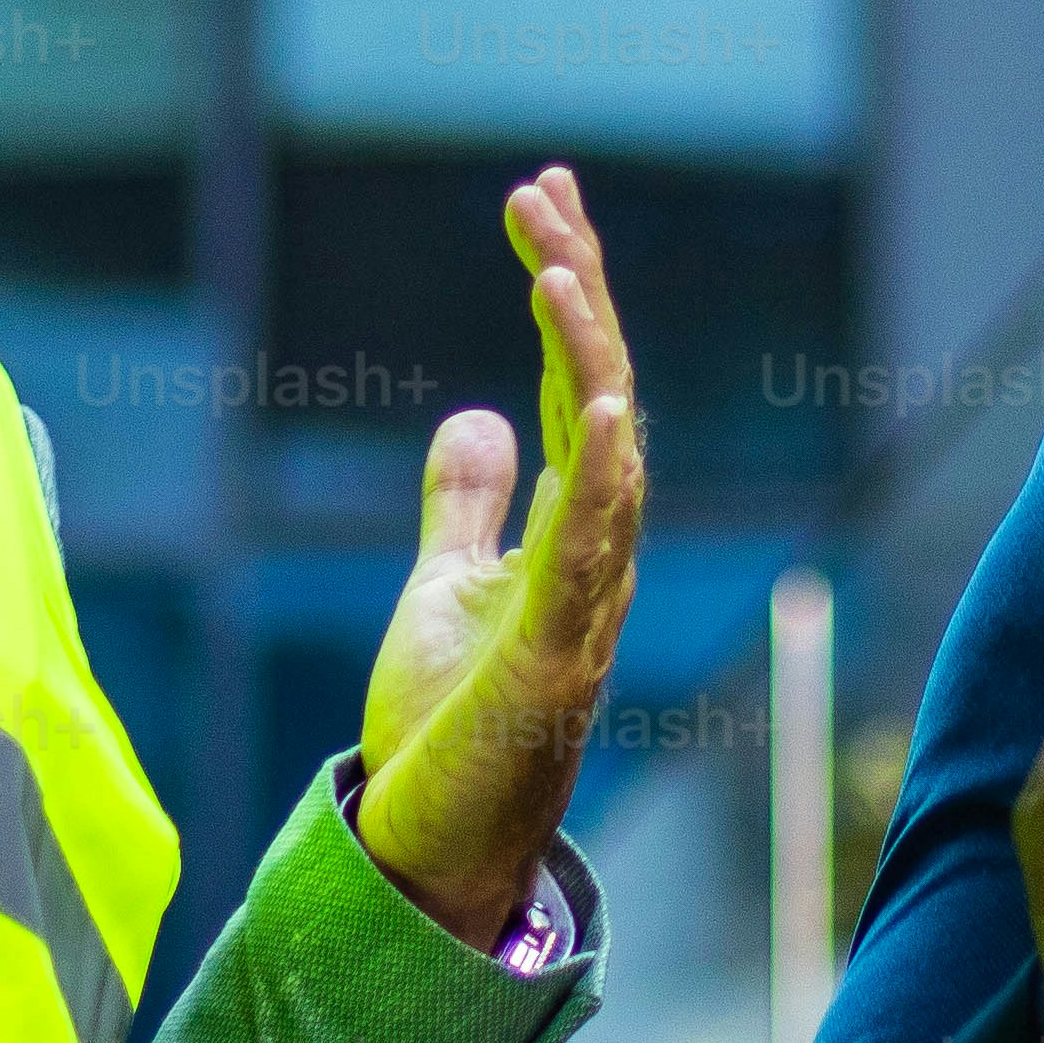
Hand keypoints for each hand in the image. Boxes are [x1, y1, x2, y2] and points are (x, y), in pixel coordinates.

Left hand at [349, 167, 647, 950]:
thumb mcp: (440, 589)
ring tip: (557, 269)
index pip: (579, 382)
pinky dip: (604, 479)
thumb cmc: (449, 733)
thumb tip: (476, 415)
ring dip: (588, 360)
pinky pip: (590, 556)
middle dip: (578, 289)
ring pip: (608, 458)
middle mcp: (594, 555)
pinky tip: (605, 403)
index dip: (566, 286)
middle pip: (603, 394)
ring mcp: (583, 606)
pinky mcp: (554, 661)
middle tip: (544, 189)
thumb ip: (465, 506)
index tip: (539, 195)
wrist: (435, 853)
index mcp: (568, 531)